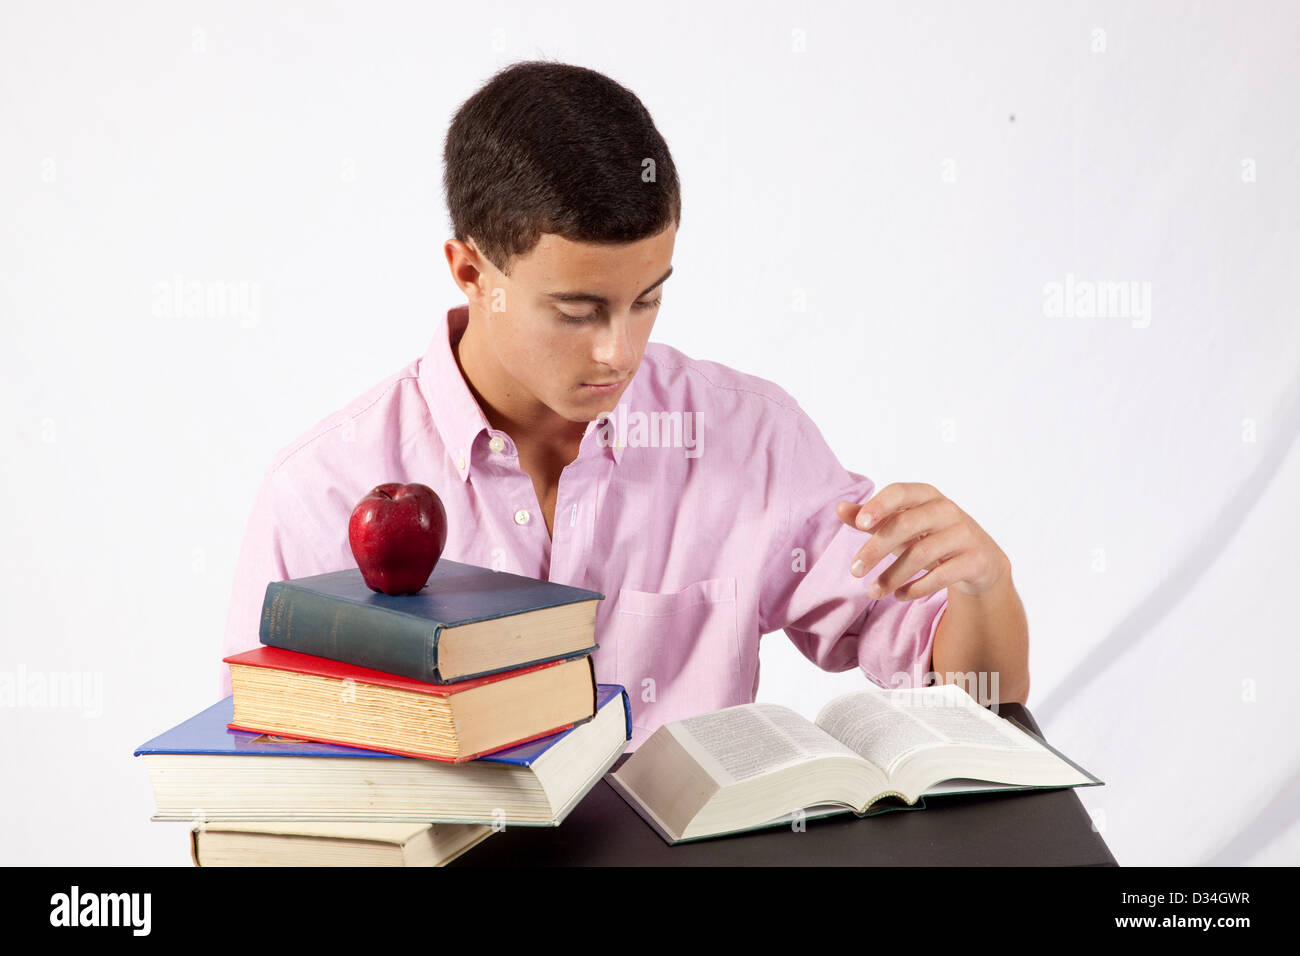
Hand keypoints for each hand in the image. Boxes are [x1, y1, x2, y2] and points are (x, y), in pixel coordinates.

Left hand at [835, 482, 1009, 601]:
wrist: (980, 560)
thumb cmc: (931, 536)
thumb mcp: (902, 525)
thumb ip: (872, 517)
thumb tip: (840, 508)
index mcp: (926, 495)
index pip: (900, 492)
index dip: (879, 506)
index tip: (858, 525)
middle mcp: (947, 510)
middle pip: (906, 525)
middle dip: (876, 549)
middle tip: (854, 571)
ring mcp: (964, 534)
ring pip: (922, 553)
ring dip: (892, 575)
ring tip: (873, 592)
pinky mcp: (975, 560)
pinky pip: (942, 575)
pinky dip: (916, 588)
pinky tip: (899, 595)